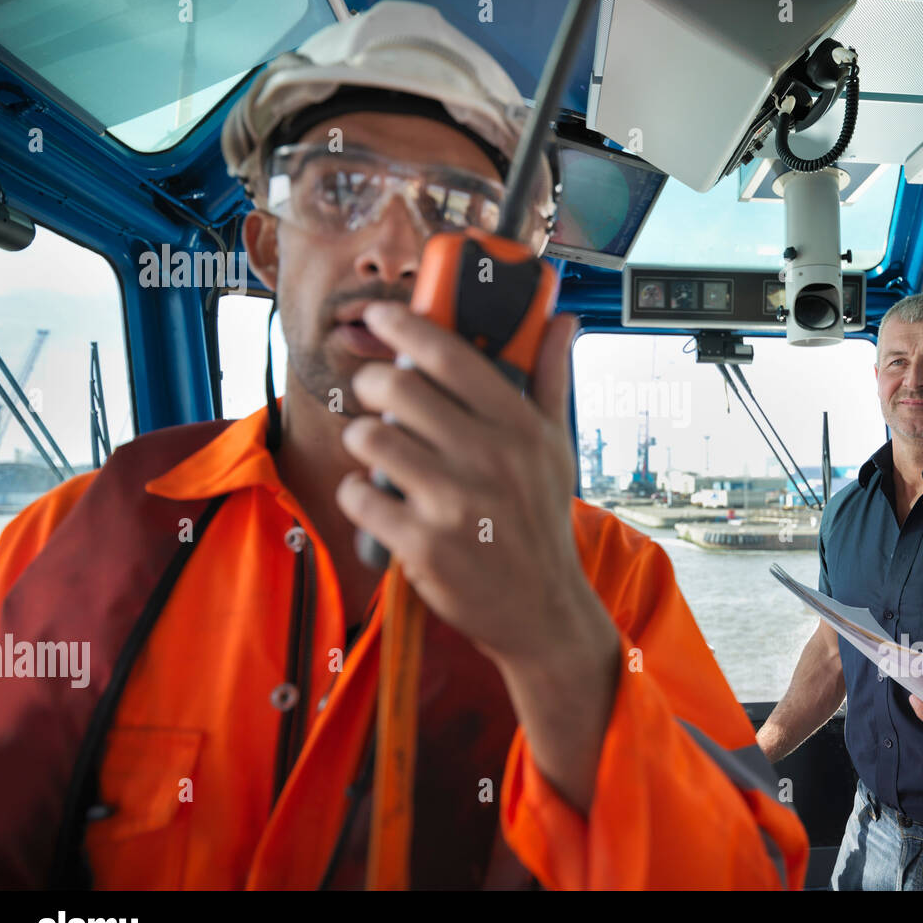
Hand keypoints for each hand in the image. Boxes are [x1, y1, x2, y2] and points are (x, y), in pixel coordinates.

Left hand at [335, 301, 614, 677]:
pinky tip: (379, 499)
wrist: (542, 610)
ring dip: (362, 440)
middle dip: (372, 385)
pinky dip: (360, 495)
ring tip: (378, 452)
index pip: (451, 356)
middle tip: (376, 397)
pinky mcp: (423, 546)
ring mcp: (455, 504)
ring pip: (369, 439)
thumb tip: (563, 321)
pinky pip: (361, 496)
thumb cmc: (541, 521)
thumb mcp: (556, 448)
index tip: (381, 313)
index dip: (406, 324)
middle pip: (397, 388)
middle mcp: (489, 459)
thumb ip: (551, 379)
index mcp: (520, 427)